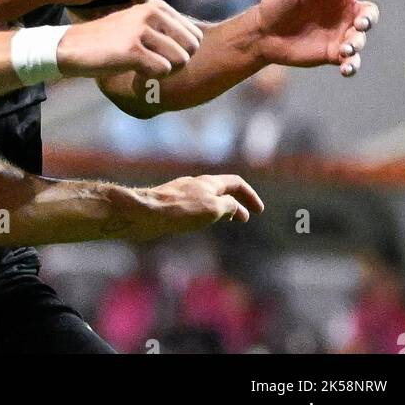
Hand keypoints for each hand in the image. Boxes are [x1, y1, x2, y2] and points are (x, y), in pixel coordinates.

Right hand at [58, 0, 201, 80]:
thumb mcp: (139, 24)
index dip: (182, 52)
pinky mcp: (132, 49)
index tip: (161, 56)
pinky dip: (151, 78)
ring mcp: (142, 30)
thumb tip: (197, 44)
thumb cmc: (110, 40)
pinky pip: (162, 71)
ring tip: (143, 67)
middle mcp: (152, 13)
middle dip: (178, 63)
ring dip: (165, 70)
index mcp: (158, 6)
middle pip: (192, 48)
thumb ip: (166, 29)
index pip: (195, 35)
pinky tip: (134, 72)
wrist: (73, 47)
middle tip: (155, 65)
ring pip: (180, 60)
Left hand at [113, 175, 264, 238]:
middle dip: (236, 201)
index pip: (236, 182)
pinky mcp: (170, 202)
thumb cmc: (181, 210)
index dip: (250, 196)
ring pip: (207, 197)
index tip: (259, 211)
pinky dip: (206, 212)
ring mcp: (182, 191)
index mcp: (208, 182)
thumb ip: (228, 206)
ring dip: (221, 207)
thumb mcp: (213, 208)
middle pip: (221, 188)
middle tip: (244, 218)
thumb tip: (235, 208)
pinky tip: (200, 222)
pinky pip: (194, 204)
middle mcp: (196, 183)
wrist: (146, 212)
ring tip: (226, 220)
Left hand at [256, 0, 380, 75]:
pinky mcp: (334, 53)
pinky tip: (346, 68)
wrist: (264, 33)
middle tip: (360, 23)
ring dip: (358, 43)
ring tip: (346, 48)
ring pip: (361, 38)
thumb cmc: (276, 3)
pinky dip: (353, 65)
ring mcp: (341, 33)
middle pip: (369, 12)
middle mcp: (344, 12)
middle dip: (370, 17)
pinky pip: (351, 60)